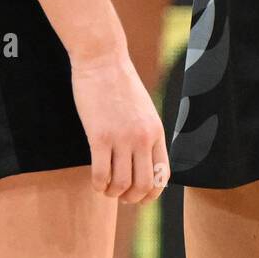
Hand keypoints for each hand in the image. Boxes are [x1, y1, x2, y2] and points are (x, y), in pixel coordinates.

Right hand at [70, 49, 169, 203]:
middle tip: (120, 196)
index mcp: (156, 131)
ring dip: (112, 193)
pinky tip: (95, 182)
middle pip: (143, 185)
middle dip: (132, 198)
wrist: (102, 59)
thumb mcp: (143, 109)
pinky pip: (101, 174)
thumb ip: (146, 133)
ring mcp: (121, 137)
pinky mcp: (99, 136)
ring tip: (105, 188)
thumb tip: (144, 160)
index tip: (139, 196)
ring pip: (121, 184)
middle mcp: (142, 137)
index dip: (152, 194)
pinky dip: (98, 185)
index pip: (162, 175)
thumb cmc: (120, 82)